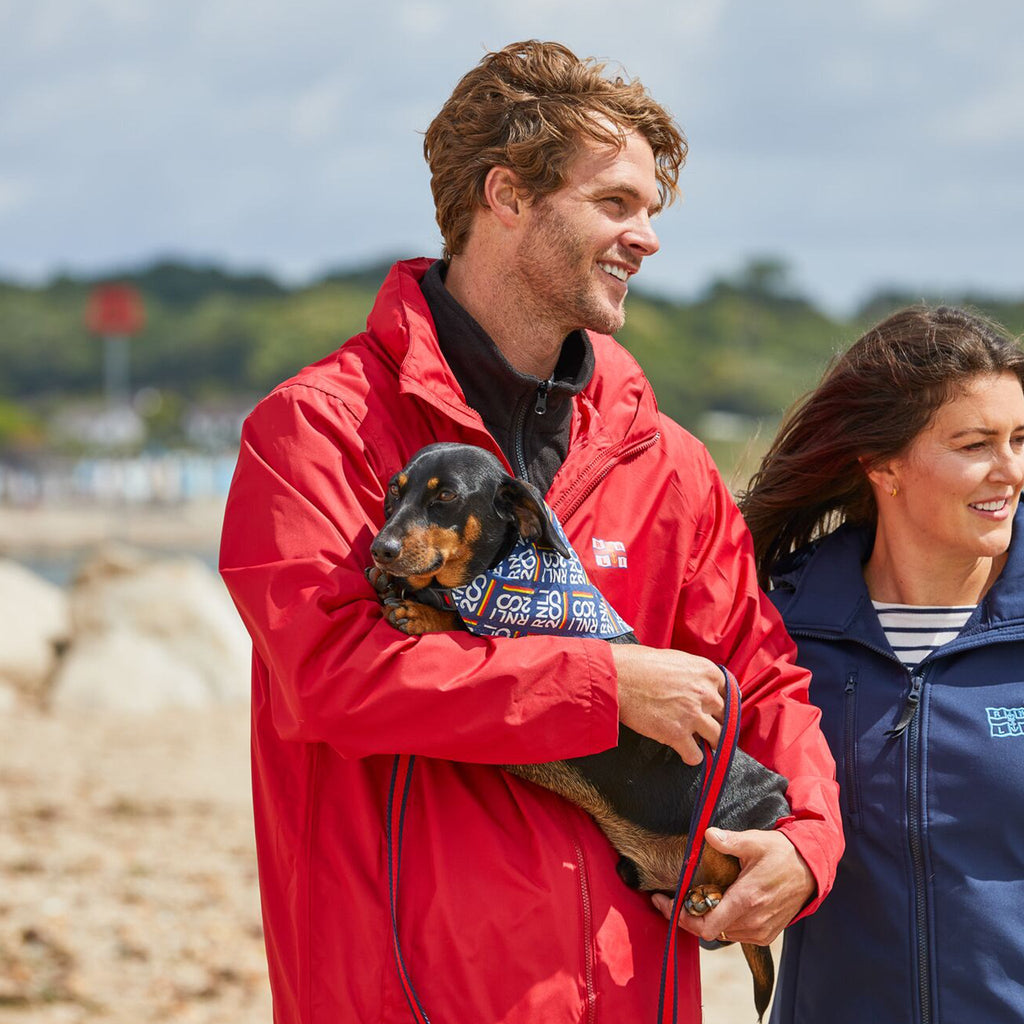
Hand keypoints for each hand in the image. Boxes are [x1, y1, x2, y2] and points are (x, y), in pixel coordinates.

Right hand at [612, 645, 724, 764]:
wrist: (615, 677)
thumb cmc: (638, 663)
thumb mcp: (675, 659)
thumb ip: (692, 674)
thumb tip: (695, 686)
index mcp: (707, 672)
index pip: (730, 694)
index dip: (721, 705)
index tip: (714, 711)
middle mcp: (705, 693)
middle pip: (726, 718)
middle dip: (715, 723)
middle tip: (703, 727)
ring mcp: (693, 715)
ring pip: (718, 738)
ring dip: (708, 742)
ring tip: (696, 741)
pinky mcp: (677, 734)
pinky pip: (696, 755)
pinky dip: (691, 757)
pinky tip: (682, 751)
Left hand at [651, 828, 814, 946]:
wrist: (811, 870)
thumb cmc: (782, 854)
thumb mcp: (755, 842)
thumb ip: (729, 841)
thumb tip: (707, 834)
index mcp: (746, 899)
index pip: (706, 925)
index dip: (680, 917)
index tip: (664, 902)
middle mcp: (753, 921)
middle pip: (708, 931)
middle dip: (687, 916)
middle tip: (671, 899)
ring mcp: (761, 930)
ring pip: (722, 934)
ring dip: (704, 920)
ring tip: (693, 899)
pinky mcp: (766, 934)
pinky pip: (736, 935)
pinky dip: (722, 923)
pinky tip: (716, 905)